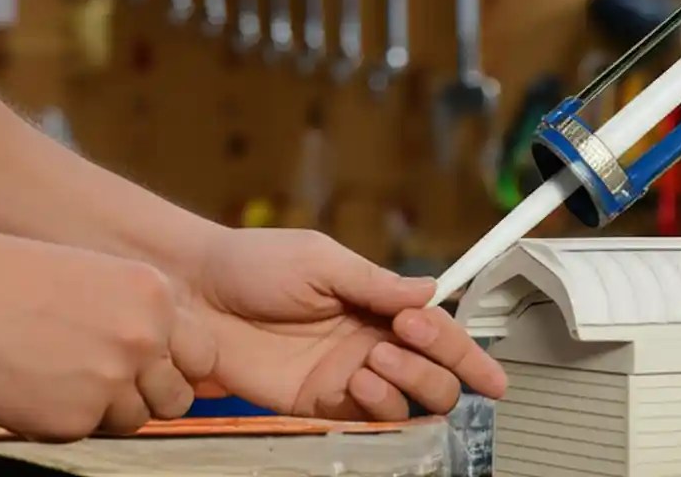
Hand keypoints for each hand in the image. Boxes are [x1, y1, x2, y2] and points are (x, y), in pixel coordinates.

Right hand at [0, 234, 215, 440]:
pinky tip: (38, 385)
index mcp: (157, 299)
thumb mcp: (106, 279)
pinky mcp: (76, 418)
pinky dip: (66, 418)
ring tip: (63, 376)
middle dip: (149, 396)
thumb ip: (145, 318)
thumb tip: (171, 362)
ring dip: (107, 409)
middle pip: (176, 397)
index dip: (179, 367)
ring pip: (134, 419)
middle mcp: (145, 340)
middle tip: (108, 382)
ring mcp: (112, 381)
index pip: (203, 356)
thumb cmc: (24, 282)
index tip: (155, 367)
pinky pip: (88, 431)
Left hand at [187, 229, 505, 420]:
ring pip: (408, 404)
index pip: (439, 331)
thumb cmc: (253, 263)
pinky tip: (356, 380)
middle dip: (437, 363)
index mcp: (378, 304)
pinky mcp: (316, 403)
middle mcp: (370, 342)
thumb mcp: (321, 260)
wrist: (196, 293)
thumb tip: (430, 291)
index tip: (484, 368)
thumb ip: (377, 283)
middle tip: (405, 337)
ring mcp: (346, 376)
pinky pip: (365, 419)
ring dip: (406, 383)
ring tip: (374, 359)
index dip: (465, 351)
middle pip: (435, 375)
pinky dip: (375, 405)